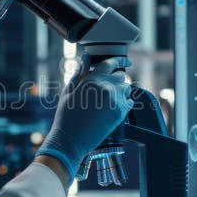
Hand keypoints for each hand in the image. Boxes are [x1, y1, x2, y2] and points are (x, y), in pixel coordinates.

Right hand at [36, 57, 132, 183]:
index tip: (126, 61)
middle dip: (117, 79)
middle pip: (121, 76)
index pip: (111, 63)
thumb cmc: (66, 116)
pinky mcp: (120, 113)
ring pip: (127, 88)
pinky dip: (125, 103)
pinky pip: (130, 102)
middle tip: (109, 88)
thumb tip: (86, 57)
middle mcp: (106, 87)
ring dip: (121, 91)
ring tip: (110, 100)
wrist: (70, 139)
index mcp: (92, 79)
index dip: (120, 60)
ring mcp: (115, 100)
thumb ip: (80, 73)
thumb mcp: (69, 91)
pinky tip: (114, 108)